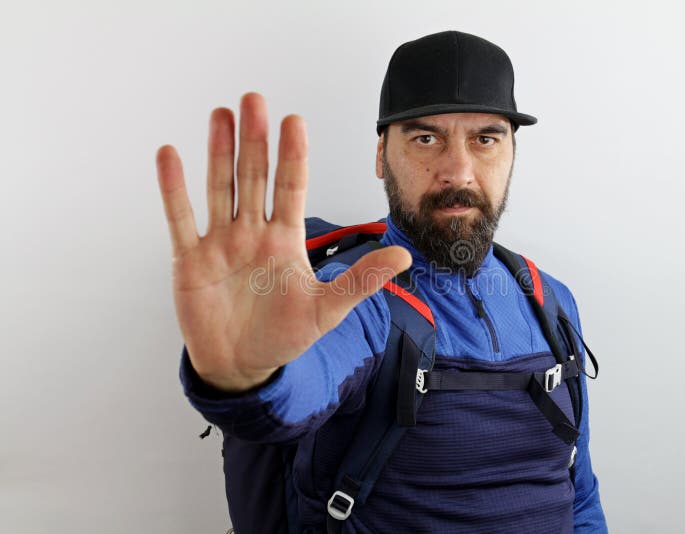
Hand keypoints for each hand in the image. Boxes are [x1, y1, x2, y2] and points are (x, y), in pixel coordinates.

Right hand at [156, 93, 410, 391]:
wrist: (242, 365)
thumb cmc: (284, 334)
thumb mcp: (328, 308)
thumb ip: (362, 280)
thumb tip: (404, 256)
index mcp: (286, 240)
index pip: (291, 188)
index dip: (292, 156)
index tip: (294, 121)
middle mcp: (253, 233)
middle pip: (254, 178)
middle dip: (255, 141)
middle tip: (254, 100)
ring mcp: (221, 243)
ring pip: (220, 189)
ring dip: (218, 153)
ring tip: (220, 116)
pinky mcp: (190, 259)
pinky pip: (181, 219)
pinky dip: (173, 190)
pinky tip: (169, 155)